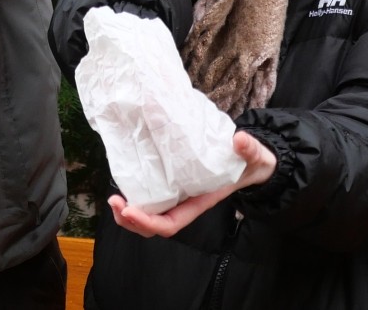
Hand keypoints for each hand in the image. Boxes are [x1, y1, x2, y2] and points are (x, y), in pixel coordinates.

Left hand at [108, 130, 276, 238]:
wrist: (253, 162)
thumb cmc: (251, 162)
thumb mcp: (254, 155)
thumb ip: (249, 149)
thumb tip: (240, 140)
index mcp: (200, 202)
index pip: (171, 223)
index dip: (149, 222)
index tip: (130, 210)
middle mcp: (186, 204)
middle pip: (154, 226)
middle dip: (131, 220)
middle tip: (114, 202)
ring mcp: (178, 196)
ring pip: (149, 216)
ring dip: (128, 212)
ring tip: (113, 199)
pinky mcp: (173, 184)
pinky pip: (150, 198)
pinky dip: (135, 196)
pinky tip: (124, 184)